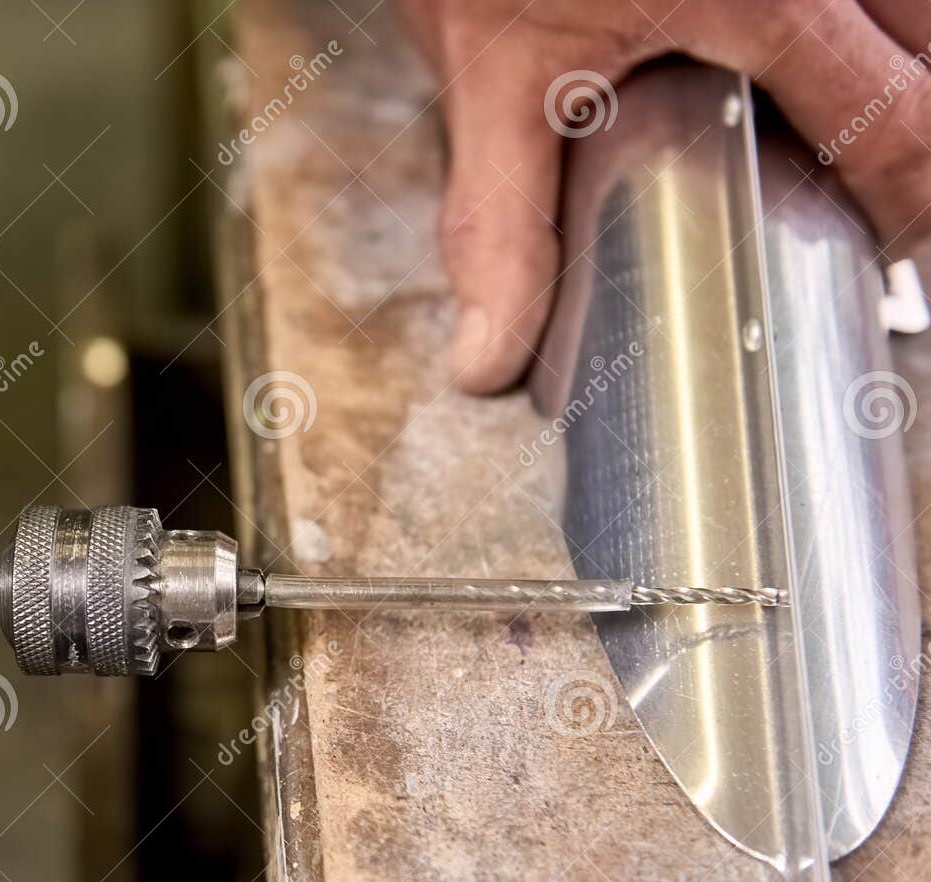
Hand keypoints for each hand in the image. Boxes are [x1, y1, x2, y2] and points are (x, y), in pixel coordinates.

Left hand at [398, 0, 930, 392]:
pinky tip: (832, 36)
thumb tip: (489, 354)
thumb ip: (502, 220)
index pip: (900, 123)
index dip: (915, 202)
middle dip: (917, 122)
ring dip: (897, 50)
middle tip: (888, 190)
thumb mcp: (486, 78)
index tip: (901, 254)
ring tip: (858, 117)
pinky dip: (869, 13)